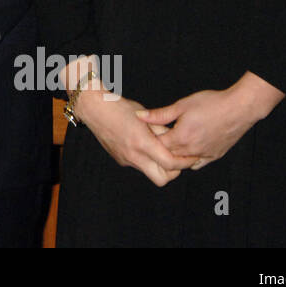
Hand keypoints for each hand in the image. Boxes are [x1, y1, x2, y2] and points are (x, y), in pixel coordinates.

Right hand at [73, 88, 196, 186]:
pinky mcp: (120, 159)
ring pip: (150, 173)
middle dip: (173, 172)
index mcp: (142, 142)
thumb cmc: (120, 107)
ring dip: (160, 167)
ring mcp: (126, 159)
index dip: (184, 162)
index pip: (170, 163)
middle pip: (162, 179)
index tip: (191, 156)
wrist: (94, 109)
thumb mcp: (145, 116)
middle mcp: (134, 155)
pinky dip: (146, 160)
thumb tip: (176, 140)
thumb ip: (161, 130)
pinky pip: (139, 166)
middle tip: (177, 159)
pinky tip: (144, 146)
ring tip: (162, 150)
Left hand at [137, 72, 284, 169]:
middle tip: (160, 136)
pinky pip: (198, 164)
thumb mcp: (182, 105)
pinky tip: (188, 149)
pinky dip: (190, 159)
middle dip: (162, 148)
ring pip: (183, 162)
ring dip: (176, 155)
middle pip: (169, 156)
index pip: (158, 147)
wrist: (239, 108)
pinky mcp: (215, 156)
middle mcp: (192, 150)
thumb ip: (159, 114)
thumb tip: (140, 117)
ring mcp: (204, 155)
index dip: (152, 139)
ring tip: (174, 142)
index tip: (149, 132)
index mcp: (181, 138)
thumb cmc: (211, 104)